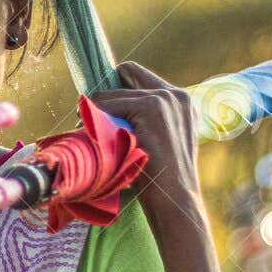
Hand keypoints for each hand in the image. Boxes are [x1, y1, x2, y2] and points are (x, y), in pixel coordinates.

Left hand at [90, 60, 201, 220]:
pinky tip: (93, 135)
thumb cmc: (160, 180)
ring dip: (98, 109)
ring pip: (114, 90)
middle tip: (88, 115)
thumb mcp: (156, 142)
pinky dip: (97, 117)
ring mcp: (166, 99)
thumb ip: (142, 120)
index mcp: (182, 102)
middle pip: (127, 72)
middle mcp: (177, 95)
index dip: (117, 90)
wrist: (175, 200)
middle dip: (107, 92)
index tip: (101, 110)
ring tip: (89, 130)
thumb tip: (105, 108)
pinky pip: (109, 103)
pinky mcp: (153, 107)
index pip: (140, 77)